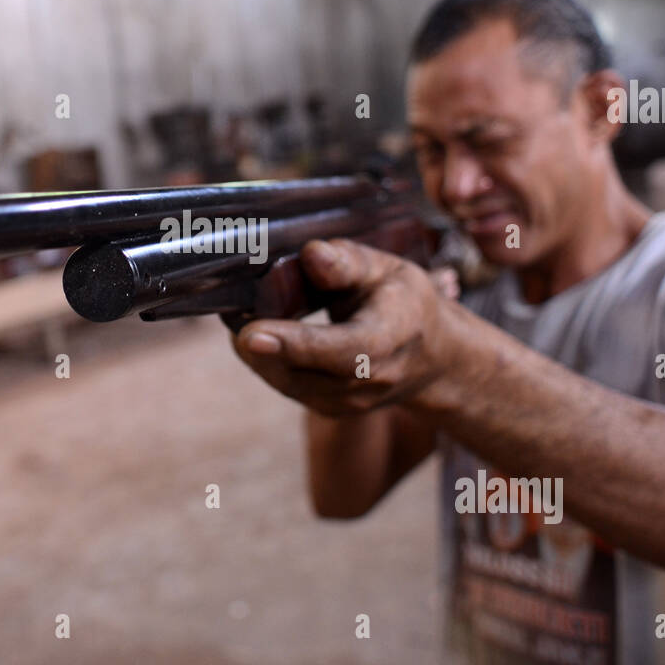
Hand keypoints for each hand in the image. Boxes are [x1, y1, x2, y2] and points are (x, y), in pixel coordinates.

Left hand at [231, 239, 454, 415]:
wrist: (432, 356)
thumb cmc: (404, 303)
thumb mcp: (386, 269)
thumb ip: (347, 262)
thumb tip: (311, 254)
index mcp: (390, 338)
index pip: (340, 349)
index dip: (294, 344)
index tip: (249, 333)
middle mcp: (371, 380)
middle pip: (304, 372)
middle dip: (260, 346)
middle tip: (232, 313)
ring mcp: (349, 403)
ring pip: (288, 381)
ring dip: (259, 353)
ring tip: (242, 319)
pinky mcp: (329, 409)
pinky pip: (287, 385)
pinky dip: (267, 361)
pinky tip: (258, 336)